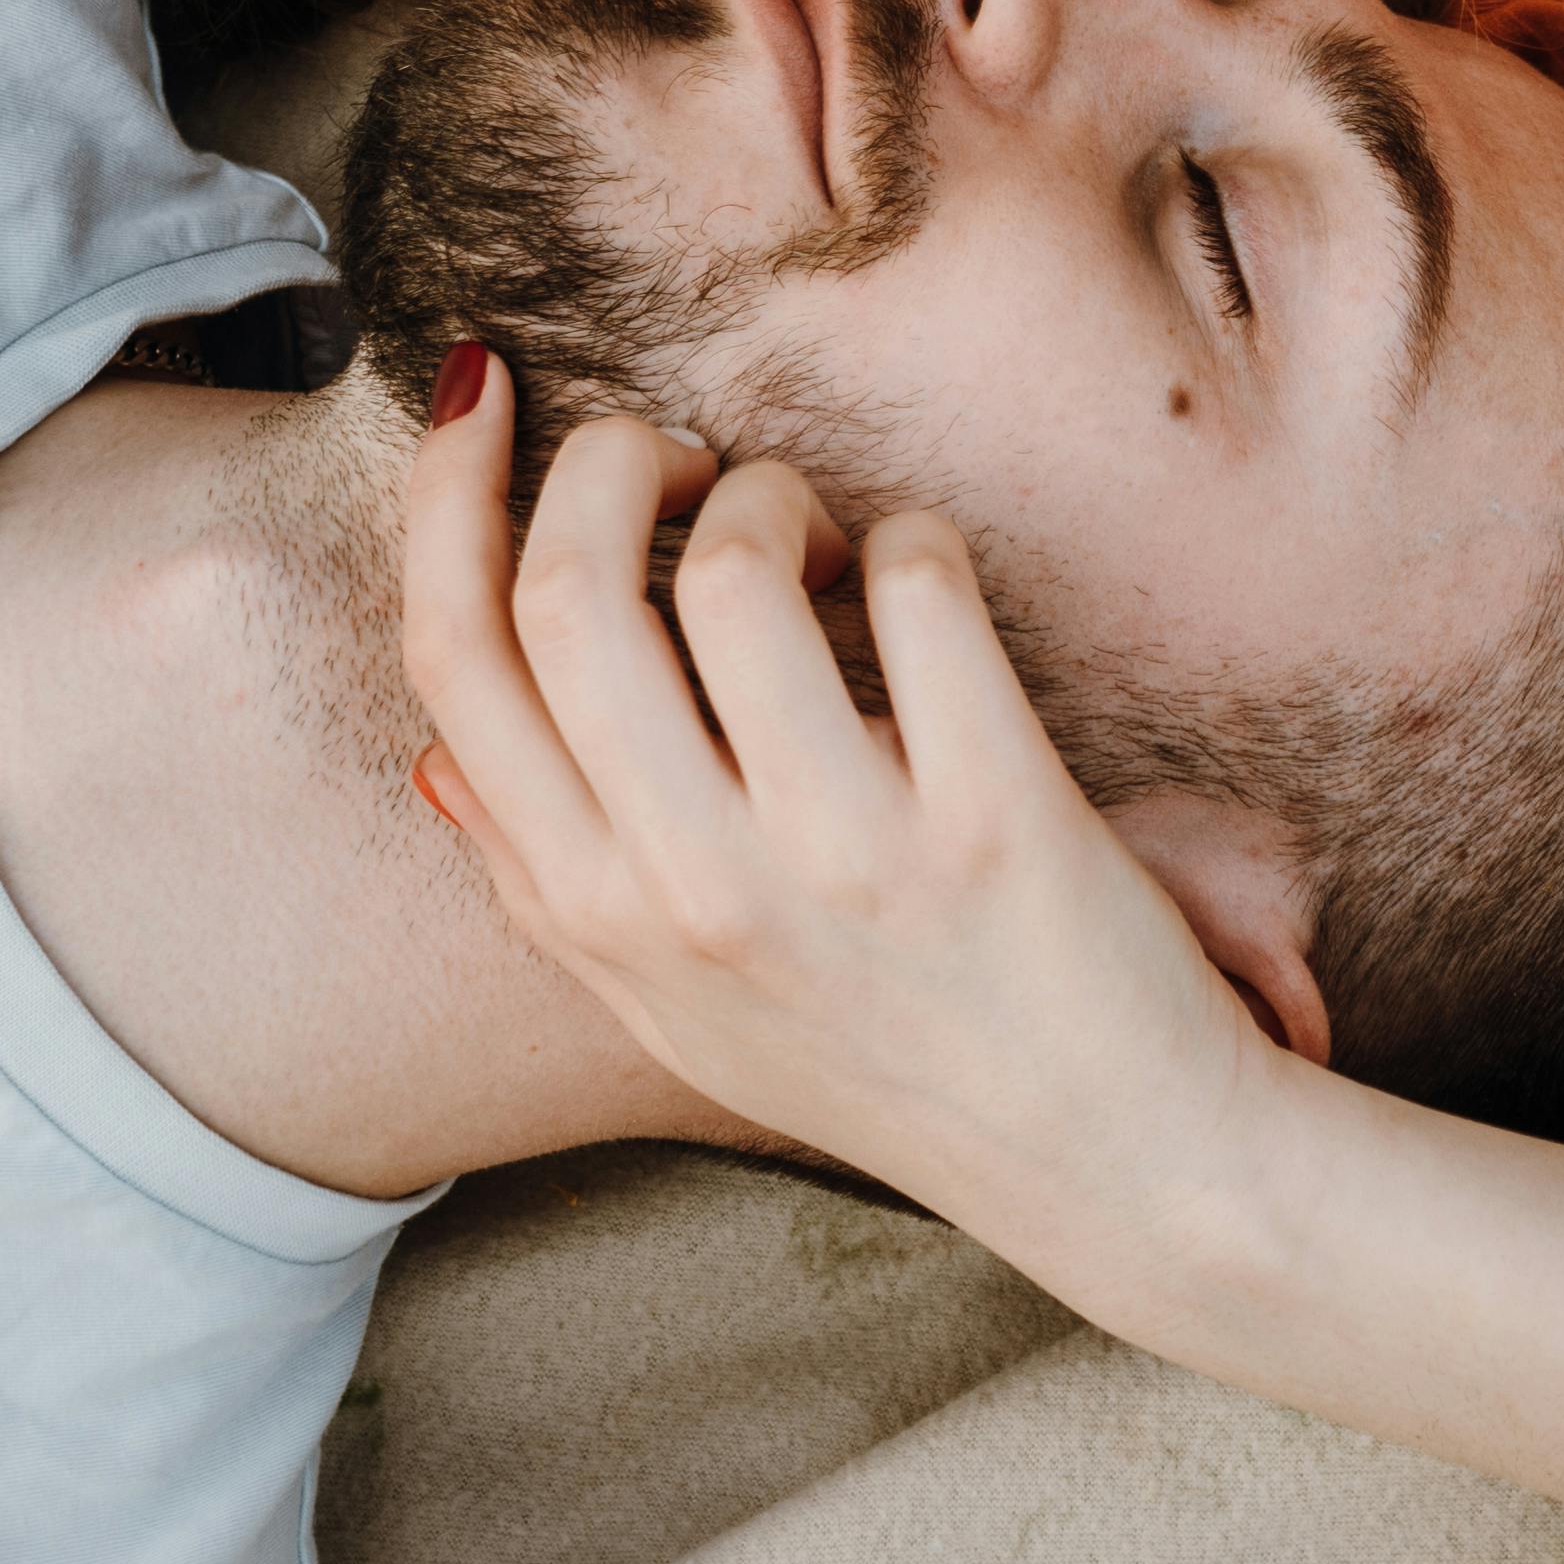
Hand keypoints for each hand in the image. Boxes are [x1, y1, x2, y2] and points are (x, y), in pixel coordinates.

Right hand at [398, 364, 1280, 1275]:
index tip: (485, 392)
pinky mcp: (990, 817)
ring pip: (735, 565)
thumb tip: (444, 761)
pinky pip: (916, 581)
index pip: (453, 659)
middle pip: (566, 586)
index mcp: (596, 918)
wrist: (1119, 1172)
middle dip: (612, 455)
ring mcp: (842, 858)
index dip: (447, 488)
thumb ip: (554, 887)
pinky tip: (926, 590)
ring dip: (779, 497)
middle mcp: (693, 893)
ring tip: (828, 546)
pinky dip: (915, 541)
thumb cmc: (891, 1064)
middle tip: (686, 458)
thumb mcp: (680, 1014)